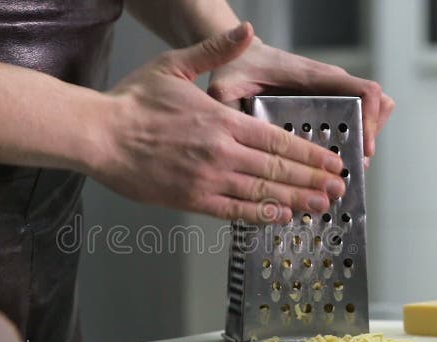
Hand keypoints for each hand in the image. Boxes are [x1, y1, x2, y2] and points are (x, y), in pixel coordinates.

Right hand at [96, 23, 346, 222]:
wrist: (98, 134)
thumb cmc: (133, 101)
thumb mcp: (175, 64)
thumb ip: (216, 51)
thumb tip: (247, 30)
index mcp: (221, 119)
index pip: (277, 139)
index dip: (309, 153)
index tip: (333, 161)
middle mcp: (220, 152)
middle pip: (277, 169)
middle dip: (312, 180)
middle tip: (338, 188)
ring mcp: (206, 179)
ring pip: (261, 192)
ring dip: (295, 200)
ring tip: (321, 206)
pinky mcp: (190, 199)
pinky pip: (232, 211)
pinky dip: (259, 215)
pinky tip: (280, 217)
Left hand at [207, 37, 394, 167]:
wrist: (238, 59)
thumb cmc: (236, 69)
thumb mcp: (226, 86)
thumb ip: (227, 104)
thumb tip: (232, 130)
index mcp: (314, 78)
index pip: (364, 91)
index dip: (372, 120)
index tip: (364, 149)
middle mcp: (329, 86)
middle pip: (374, 108)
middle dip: (368, 141)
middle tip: (349, 174)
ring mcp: (330, 96)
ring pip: (367, 117)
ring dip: (361, 144)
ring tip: (341, 175)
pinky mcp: (325, 107)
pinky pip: (353, 121)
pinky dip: (351, 142)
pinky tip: (330, 169)